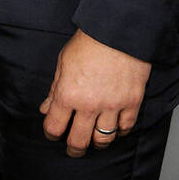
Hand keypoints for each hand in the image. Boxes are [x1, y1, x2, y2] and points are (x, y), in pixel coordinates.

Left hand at [39, 28, 150, 155]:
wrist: (118, 30)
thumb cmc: (89, 42)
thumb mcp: (63, 62)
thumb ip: (55, 89)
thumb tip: (46, 108)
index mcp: (68, 94)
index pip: (54, 127)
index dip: (51, 133)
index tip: (53, 133)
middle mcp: (89, 105)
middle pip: (78, 141)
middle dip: (73, 149)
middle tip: (73, 149)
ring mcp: (112, 106)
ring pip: (103, 140)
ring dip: (96, 143)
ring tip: (94, 141)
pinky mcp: (132, 102)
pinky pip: (125, 128)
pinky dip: (119, 132)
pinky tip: (115, 129)